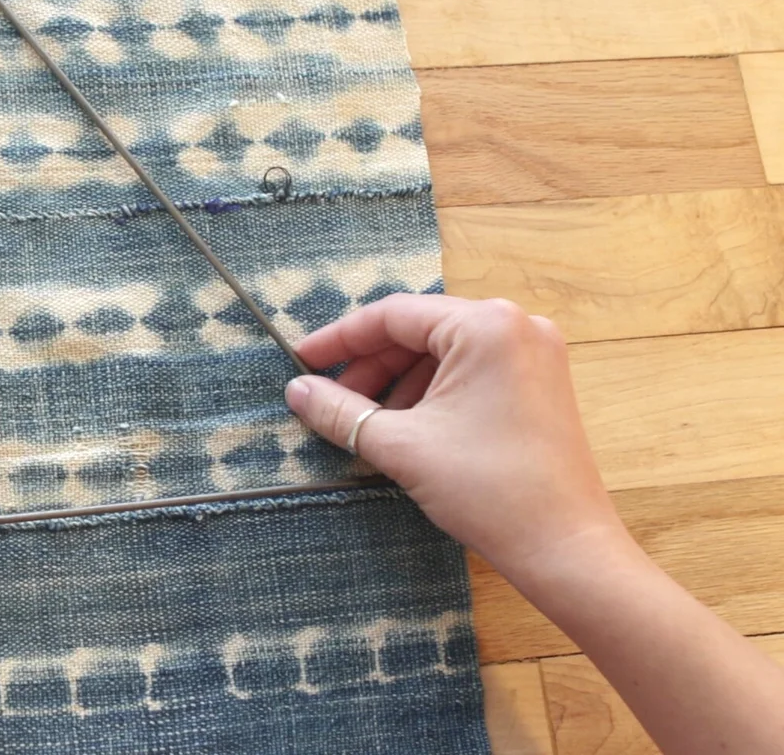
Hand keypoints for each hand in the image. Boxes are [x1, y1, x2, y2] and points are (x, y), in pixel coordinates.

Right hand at [284, 294, 626, 578]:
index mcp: (485, 325)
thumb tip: (296, 391)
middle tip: (331, 402)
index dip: (340, 339)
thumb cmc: (488, 489)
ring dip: (399, 383)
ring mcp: (534, 354)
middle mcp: (515, 325)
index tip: (301, 361)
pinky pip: (471, 372)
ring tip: (367, 423)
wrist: (565, 547)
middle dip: (371, 367)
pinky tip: (407, 427)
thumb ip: (341, 410)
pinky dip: (433, 393)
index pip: (394, 315)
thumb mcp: (400, 445)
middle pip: (420, 331)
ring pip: (444, 353)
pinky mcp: (540, 384)